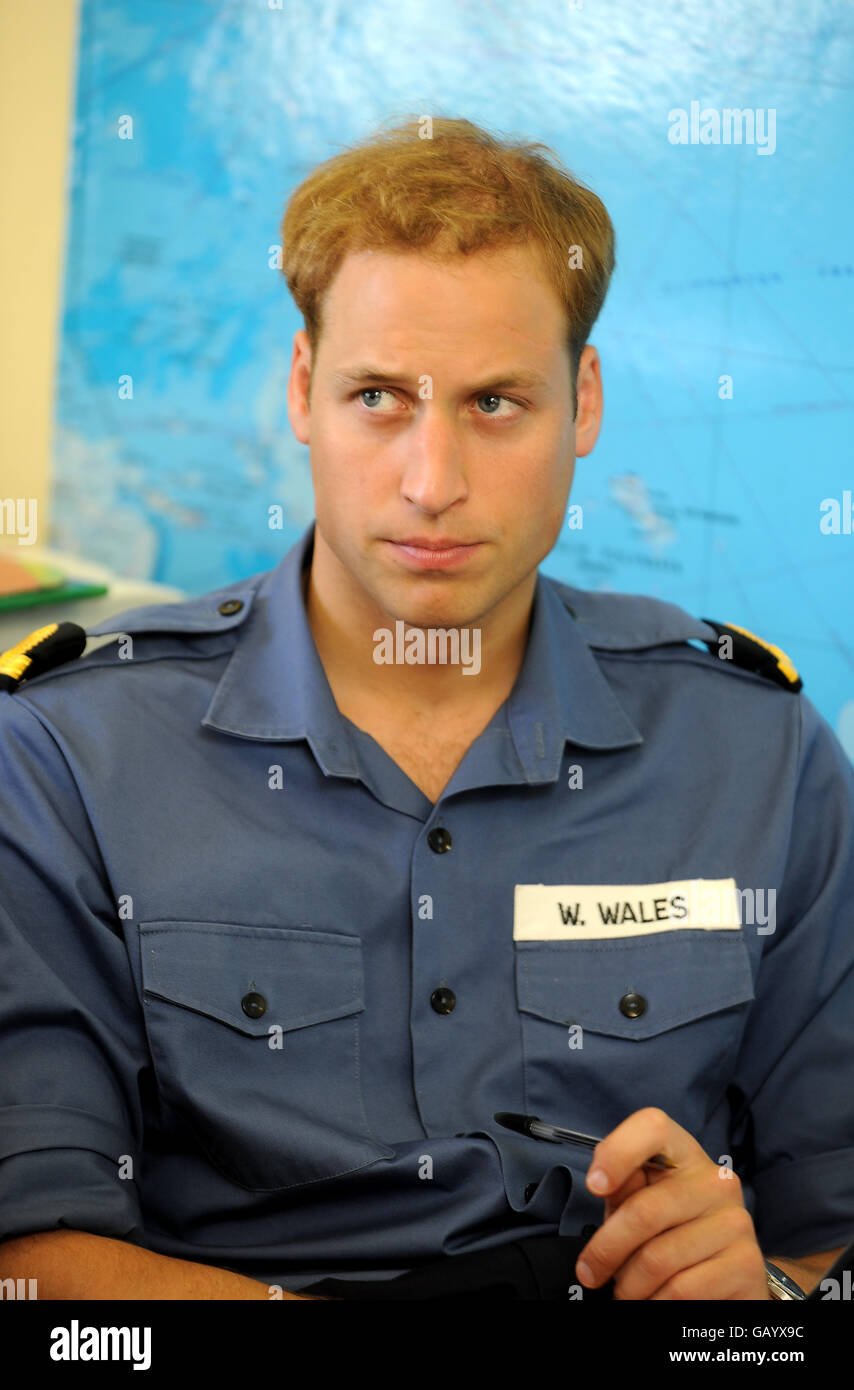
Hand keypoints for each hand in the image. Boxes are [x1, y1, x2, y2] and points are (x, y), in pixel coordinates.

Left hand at [574, 1107, 770, 1299]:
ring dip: (629, 1285)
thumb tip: (605, 1185)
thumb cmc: (672, 1233)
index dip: (618, 1151)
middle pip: (644, 1210)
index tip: (595, 1186)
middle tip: (589, 1273)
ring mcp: (735, 1221)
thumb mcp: (640, 1205)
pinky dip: (655, 1303)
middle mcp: (716, 1181)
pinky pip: (682, 1289)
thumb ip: (623, 1190)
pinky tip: (652, 1302)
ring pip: (658, 1258)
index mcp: (684, 1154)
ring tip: (624, 1292)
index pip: (653, 1126)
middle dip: (606, 1250)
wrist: (729, 1275)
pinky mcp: (746, 1263)